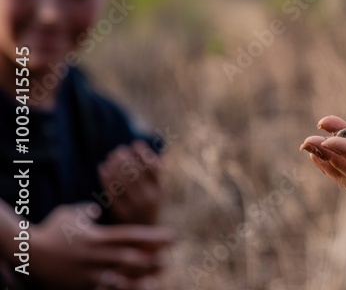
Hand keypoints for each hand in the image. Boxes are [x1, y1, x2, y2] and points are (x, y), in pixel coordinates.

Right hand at [27, 203, 174, 289]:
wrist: (27, 252)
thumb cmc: (50, 230)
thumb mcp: (70, 214)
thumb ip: (88, 211)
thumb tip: (98, 209)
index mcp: (98, 236)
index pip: (133, 235)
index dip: (155, 236)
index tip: (173, 237)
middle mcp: (96, 254)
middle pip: (131, 257)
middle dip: (151, 260)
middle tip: (167, 261)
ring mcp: (88, 272)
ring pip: (120, 276)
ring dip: (139, 277)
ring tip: (155, 279)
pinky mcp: (80, 286)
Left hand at [98, 140, 162, 224]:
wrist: (143, 240)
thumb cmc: (149, 211)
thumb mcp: (158, 195)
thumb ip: (158, 177)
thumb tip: (161, 158)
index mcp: (160, 191)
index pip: (153, 167)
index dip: (144, 153)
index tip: (135, 144)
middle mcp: (149, 199)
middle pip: (136, 172)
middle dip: (127, 158)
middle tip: (119, 150)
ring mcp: (134, 206)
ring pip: (123, 181)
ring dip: (115, 165)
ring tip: (111, 156)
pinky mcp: (120, 212)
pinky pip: (111, 191)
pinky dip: (106, 178)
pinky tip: (102, 168)